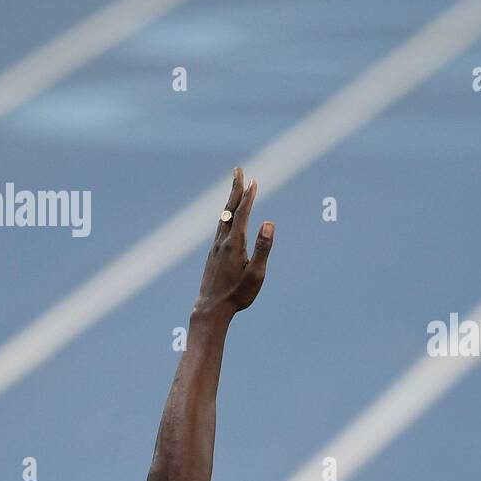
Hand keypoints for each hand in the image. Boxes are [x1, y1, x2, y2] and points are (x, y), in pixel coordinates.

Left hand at [195, 168, 273, 316]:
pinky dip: (226, 216)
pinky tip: (227, 219)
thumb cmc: (237, 294)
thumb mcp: (256, 274)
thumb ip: (263, 247)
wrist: (211, 309)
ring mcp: (215, 247)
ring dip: (230, 202)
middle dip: (235, 189)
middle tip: (238, 171)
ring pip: (223, 218)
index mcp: (235, 244)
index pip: (243, 213)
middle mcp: (223, 241)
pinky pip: (220, 228)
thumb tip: (269, 223)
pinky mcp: (213, 254)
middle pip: (229, 210)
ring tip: (235, 190)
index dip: (249, 196)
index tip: (254, 181)